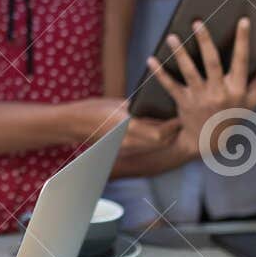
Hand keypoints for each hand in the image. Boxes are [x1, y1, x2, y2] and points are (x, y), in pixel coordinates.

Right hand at [56, 97, 176, 156]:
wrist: (75, 124)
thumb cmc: (95, 109)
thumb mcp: (119, 104)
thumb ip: (139, 109)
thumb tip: (159, 108)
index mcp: (128, 126)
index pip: (159, 134)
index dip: (173, 127)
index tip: (179, 116)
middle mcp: (128, 141)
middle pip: (160, 143)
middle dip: (173, 134)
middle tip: (180, 121)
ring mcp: (125, 148)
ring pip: (154, 147)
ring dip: (164, 138)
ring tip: (171, 126)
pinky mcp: (122, 151)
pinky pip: (144, 148)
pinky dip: (153, 141)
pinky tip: (156, 132)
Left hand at [145, 18, 255, 152]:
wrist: (209, 143)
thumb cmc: (232, 117)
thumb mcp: (252, 102)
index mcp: (238, 89)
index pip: (242, 61)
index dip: (243, 40)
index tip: (243, 20)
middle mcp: (219, 93)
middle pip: (212, 62)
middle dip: (205, 40)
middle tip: (197, 21)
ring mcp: (200, 98)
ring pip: (189, 71)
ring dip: (179, 52)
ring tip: (171, 36)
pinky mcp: (183, 103)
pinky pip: (170, 85)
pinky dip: (159, 72)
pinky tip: (151, 59)